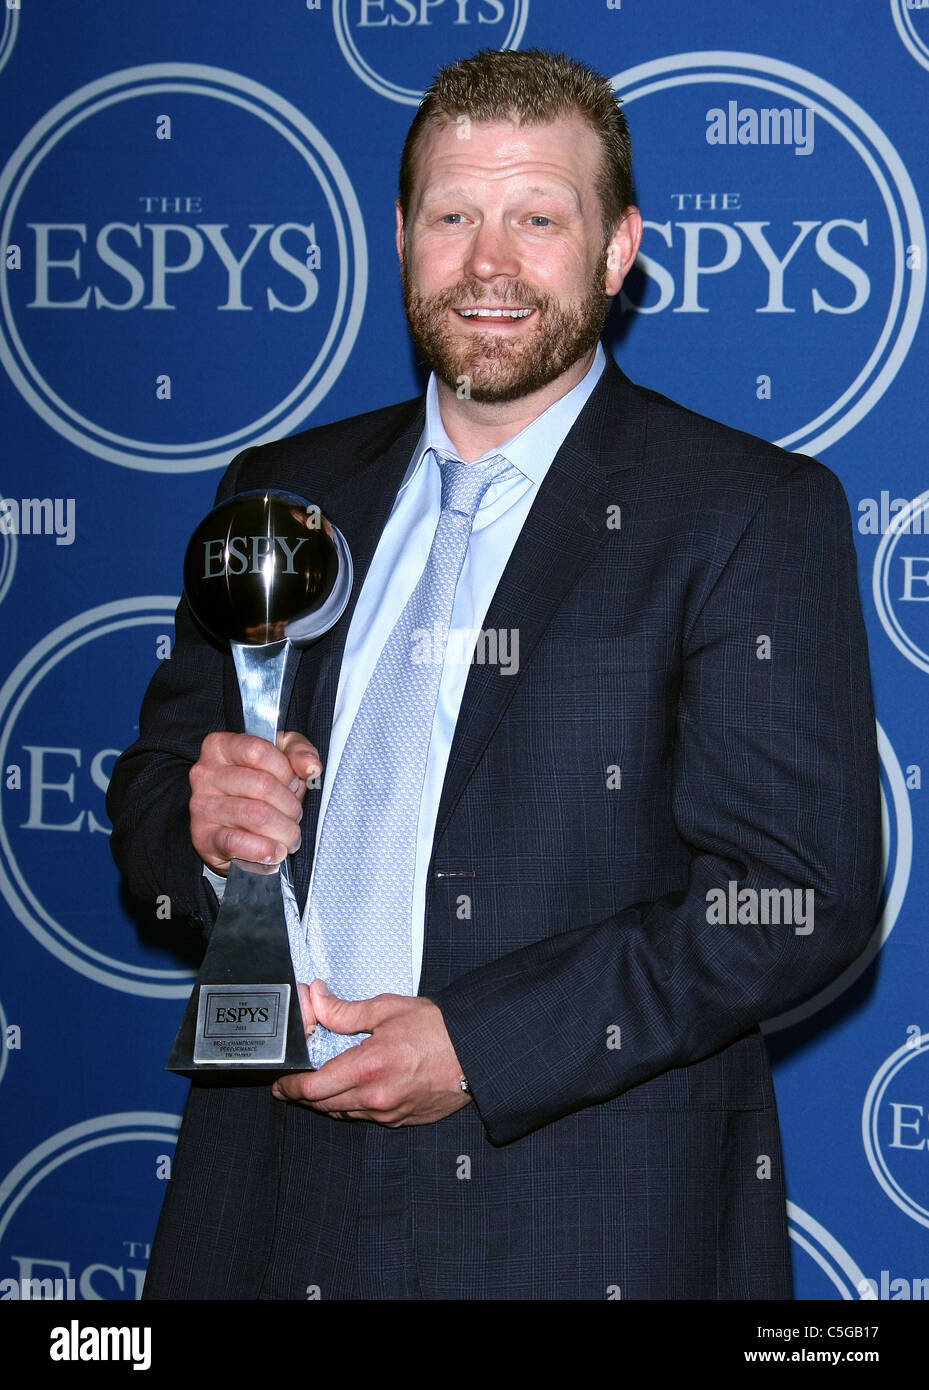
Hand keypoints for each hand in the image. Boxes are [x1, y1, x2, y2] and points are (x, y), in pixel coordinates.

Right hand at [189, 730, 321, 874]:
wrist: (231, 829)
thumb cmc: (259, 786)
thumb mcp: (282, 757)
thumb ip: (300, 752)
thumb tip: (311, 768)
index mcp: (220, 747)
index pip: (258, 751)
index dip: (285, 771)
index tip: (293, 783)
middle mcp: (205, 774)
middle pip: (262, 785)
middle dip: (290, 805)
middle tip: (295, 816)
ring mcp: (202, 806)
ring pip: (256, 816)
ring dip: (284, 830)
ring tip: (289, 836)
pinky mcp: (204, 838)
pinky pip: (238, 843)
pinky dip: (265, 850)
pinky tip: (275, 852)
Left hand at [272, 981, 471, 1126]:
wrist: (476, 1053)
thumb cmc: (436, 1028)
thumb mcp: (387, 1009)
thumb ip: (344, 1010)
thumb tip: (315, 999)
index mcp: (368, 1068)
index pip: (313, 1088)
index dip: (290, 1087)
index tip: (280, 1083)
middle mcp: (375, 1098)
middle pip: (323, 1106)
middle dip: (305, 1095)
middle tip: (294, 1083)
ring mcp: (389, 1114)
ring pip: (344, 1114)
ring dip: (328, 1101)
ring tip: (323, 1084)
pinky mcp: (402, 1121)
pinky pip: (367, 1117)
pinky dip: (354, 1105)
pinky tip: (357, 1089)